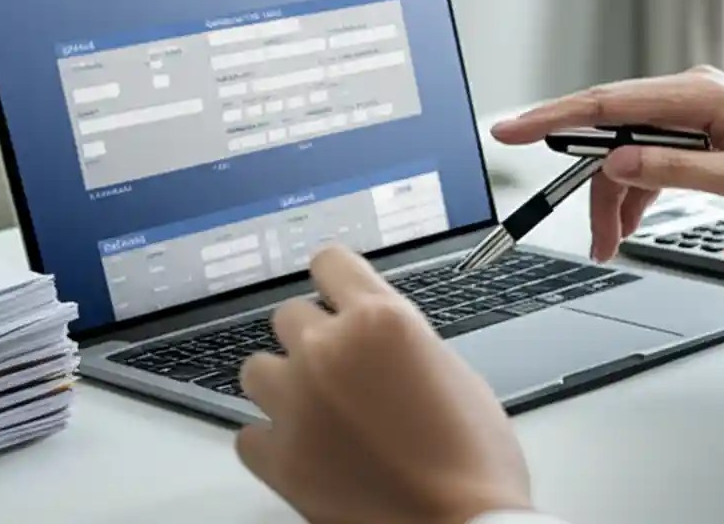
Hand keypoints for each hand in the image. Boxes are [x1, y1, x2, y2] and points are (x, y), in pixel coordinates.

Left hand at [236, 245, 531, 523]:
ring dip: (283, 384)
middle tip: (342, 374)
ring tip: (317, 413)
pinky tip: (305, 453)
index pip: (328, 262)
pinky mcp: (278, 456)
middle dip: (314, 340)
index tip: (335, 294)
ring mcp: (295, 402)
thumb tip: (372, 334)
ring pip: (258, 368)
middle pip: (289, 316)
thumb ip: (401, 338)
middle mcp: (329, 350)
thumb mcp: (453, 371)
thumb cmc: (475, 460)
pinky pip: (249, 433)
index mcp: (380, 319)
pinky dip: (272, 442)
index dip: (334, 281)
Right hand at [491, 66, 723, 260]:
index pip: (606, 104)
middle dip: (587, 184)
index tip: (510, 130)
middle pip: (608, 134)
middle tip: (581, 230)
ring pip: (624, 154)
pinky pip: (646, 161)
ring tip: (610, 243)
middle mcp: (689, 98)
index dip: (550, 118)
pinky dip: (633, 194)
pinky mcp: (696, 136)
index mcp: (698, 95)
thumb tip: (616, 163)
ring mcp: (691, 115)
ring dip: (612, 199)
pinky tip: (628, 225)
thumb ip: (676, 170)